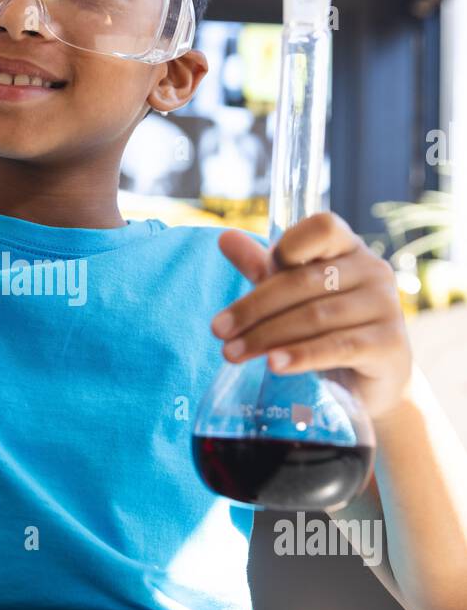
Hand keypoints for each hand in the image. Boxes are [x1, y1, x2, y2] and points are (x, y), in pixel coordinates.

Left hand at [211, 211, 412, 420]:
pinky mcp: (390, 344)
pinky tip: (274, 365)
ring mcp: (385, 306)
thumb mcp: (293, 295)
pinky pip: (338, 347)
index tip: (254, 275)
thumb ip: (263, 267)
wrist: (373, 382)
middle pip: (304, 281)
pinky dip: (302, 356)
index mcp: (349, 249)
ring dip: (267, 336)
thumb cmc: (330, 328)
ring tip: (233, 354)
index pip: (322, 227)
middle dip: (254, 308)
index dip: (288, 246)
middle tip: (219, 332)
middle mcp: (373, 270)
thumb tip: (225, 238)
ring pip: (315, 317)